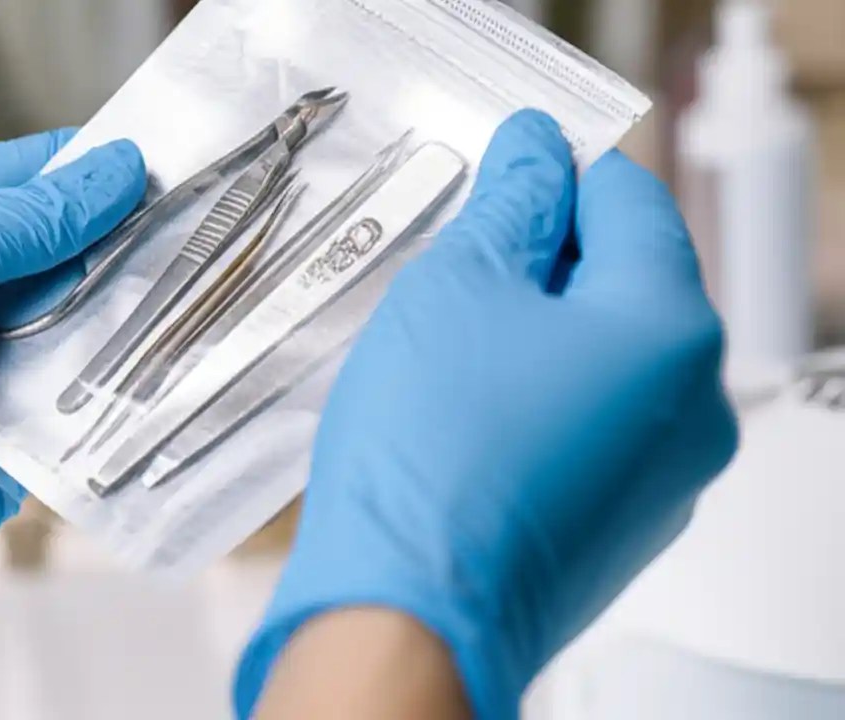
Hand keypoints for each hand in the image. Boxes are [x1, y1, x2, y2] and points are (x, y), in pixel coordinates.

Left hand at [0, 130, 145, 665]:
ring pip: (79, 332)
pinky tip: (157, 381)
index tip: (169, 166)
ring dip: (117, 325)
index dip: (92, 171)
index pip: (26, 178)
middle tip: (190, 243)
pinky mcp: (8, 436)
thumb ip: (25, 217)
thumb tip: (118, 169)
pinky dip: (103, 398)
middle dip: (118, 251)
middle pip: (66, 256)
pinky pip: (72, 409)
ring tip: (185, 308)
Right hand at [235, 111, 737, 718]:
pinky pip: (591, 431)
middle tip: (458, 259)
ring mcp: (663, 477)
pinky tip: (466, 415)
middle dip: (542, 260)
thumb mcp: (457, 286)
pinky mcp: (621, 527)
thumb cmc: (430, 454)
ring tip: (449, 346)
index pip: (629, 202)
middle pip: (625, 286)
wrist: (408, 616)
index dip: (560, 169)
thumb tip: (536, 152)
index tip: (509, 160)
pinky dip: (538, 403)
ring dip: (536, 334)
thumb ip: (510, 204)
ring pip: (605, 363)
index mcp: (670, 330)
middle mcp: (693, 407)